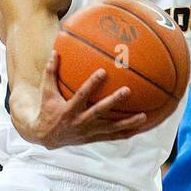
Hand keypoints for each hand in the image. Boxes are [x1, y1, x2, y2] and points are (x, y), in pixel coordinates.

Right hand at [25, 54, 146, 147]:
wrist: (47, 137)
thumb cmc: (48, 110)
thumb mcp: (46, 92)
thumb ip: (50, 72)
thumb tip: (55, 51)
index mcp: (69, 110)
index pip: (82, 95)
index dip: (92, 84)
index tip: (103, 71)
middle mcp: (80, 122)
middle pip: (99, 111)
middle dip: (113, 101)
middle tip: (127, 90)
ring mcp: (89, 132)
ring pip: (111, 128)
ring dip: (128, 123)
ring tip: (144, 116)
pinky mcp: (94, 138)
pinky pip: (113, 136)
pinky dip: (127, 133)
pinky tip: (141, 128)